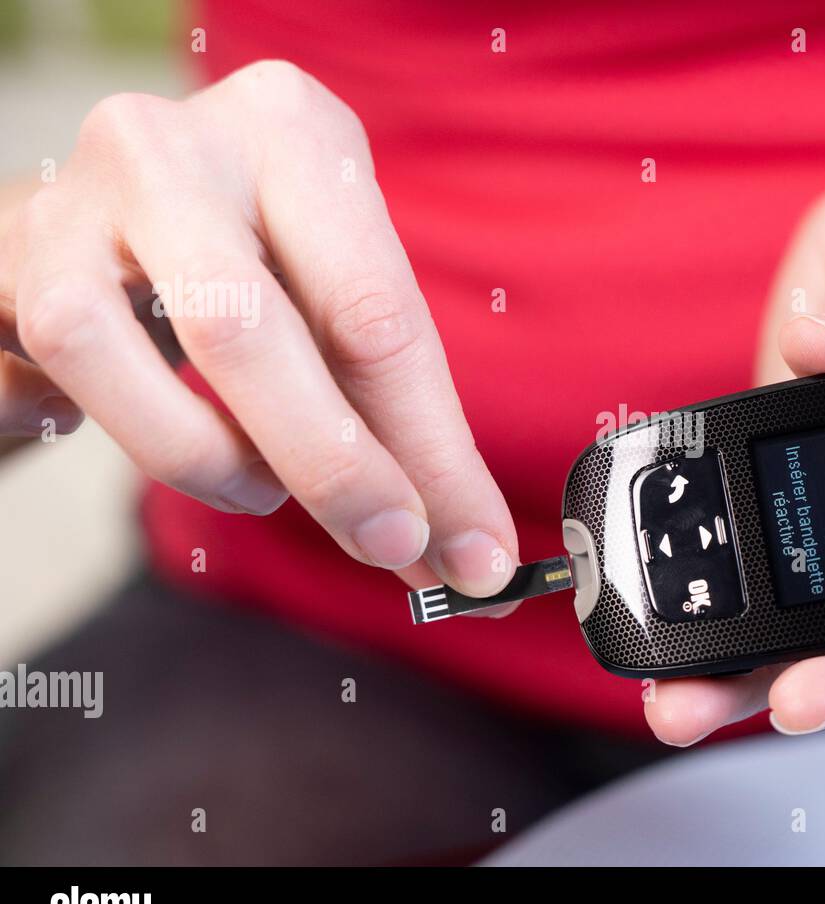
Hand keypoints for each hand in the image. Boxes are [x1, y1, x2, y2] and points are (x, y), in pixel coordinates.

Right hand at [0, 60, 515, 596]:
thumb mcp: (331, 305)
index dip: (434, 455)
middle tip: (395, 548)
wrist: (99, 229)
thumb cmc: (249, 267)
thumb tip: (463, 544)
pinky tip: (209, 461)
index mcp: (295, 132)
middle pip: (261, 327)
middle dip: (341, 470)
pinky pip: (72, 373)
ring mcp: (86, 194)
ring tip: (269, 488)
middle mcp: (185, 142)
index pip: (380, 318)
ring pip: (148, 353)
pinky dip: (164, 447)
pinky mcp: (17, 257)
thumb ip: (391, 414)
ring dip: (231, 463)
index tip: (480, 553)